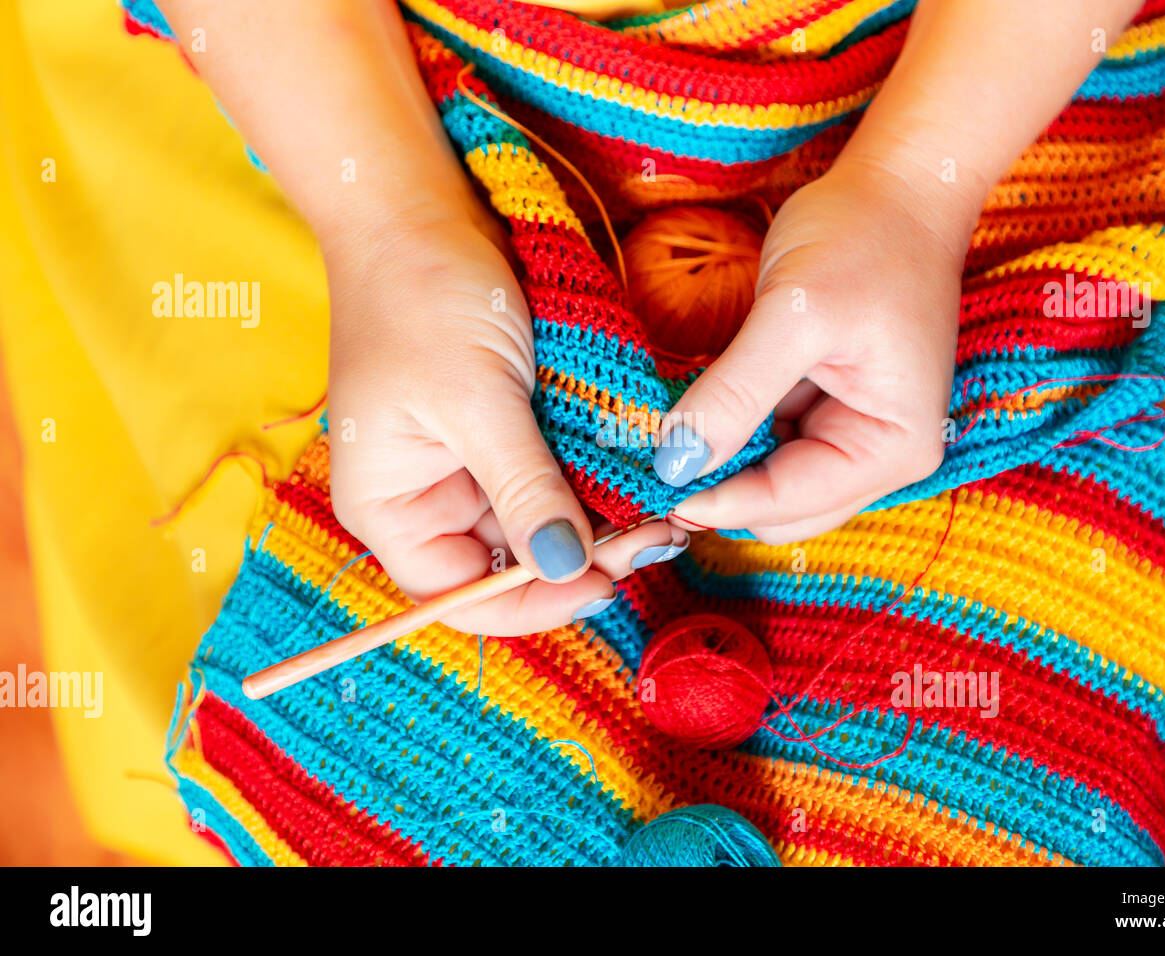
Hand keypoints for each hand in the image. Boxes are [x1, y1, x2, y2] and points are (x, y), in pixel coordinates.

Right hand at [325, 215, 685, 633]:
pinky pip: (551, 479)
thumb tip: (565, 568)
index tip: (601, 584)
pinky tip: (638, 480)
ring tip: (658, 513)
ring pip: (539, 524)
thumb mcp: (476, 401)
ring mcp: (467, 465)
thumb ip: (523, 490)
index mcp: (391, 506)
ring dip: (596, 525)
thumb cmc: (422, 297)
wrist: (418, 209)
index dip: (529, 602)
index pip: (457, 594)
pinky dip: (591, 484)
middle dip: (577, 561)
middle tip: (650, 539)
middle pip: (506, 565)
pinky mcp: (502, 433)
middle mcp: (426, 498)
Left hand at [654, 161, 963, 543]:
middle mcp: (878, 456)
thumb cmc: (863, 238)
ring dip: (717, 463)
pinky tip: (693, 407)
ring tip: (664, 430)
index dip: (717, 502)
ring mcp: (850, 434)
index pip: (789, 505)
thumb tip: (674, 463)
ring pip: (764, 483)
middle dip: (718, 491)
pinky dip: (727, 433)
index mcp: (892, 447)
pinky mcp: (822, 409)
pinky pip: (764, 444)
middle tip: (647, 462)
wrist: (895, 187)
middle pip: (778, 511)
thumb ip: (736, 393)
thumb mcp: (795, 314)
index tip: (649, 487)